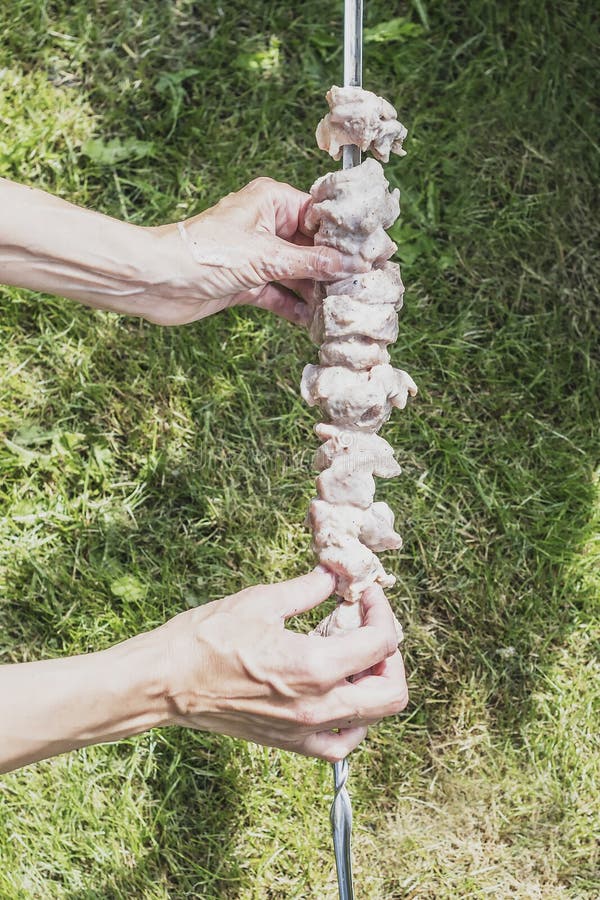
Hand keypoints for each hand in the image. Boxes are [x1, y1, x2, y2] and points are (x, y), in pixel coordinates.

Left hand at [146, 177, 367, 325]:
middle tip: (362, 287)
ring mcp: (256, 256)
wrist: (158, 281)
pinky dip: (295, 308)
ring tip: (343, 308)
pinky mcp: (246, 283)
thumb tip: (351, 265)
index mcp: (272, 201)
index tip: (371, 254)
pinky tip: (315, 322)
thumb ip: (312, 263)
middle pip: (311, 247)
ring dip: (316, 292)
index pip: (319, 214)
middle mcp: (266, 226)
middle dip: (333, 269)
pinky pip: (280, 295)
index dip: (344, 236)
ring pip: (297, 274)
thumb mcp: (267, 256)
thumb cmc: (205, 253)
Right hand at [158, 569, 407, 761]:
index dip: (382, 611)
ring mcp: (305, 730)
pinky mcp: (290, 742)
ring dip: (376, 683)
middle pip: (392, 692)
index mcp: (314, 667)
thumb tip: (335, 574)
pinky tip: (341, 696)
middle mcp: (318, 706)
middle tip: (370, 626)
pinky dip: (354, 721)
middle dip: (391, 653)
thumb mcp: (262, 600)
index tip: (365, 595)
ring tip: (355, 655)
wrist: (167, 681)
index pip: (381, 643)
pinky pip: (340, 744)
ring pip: (373, 719)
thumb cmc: (207, 639)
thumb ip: (309, 588)